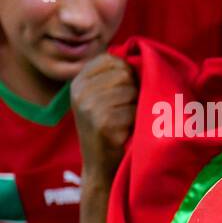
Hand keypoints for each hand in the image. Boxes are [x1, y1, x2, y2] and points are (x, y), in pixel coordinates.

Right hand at [70, 53, 137, 181]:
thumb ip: (114, 75)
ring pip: (131, 90)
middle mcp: (79, 90)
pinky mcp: (103, 123)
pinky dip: (138, 120)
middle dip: (136, 89)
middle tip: (130, 109)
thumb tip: (142, 54)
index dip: (129, 72)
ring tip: (129, 120)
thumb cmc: (112, 129)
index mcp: (79, 80)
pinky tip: (129, 131)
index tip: (127, 91)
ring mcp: (89, 107)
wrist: (102, 167)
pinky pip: (134, 110)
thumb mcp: (104, 97)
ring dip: (138, 106)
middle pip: (124, 72)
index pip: (112, 59)